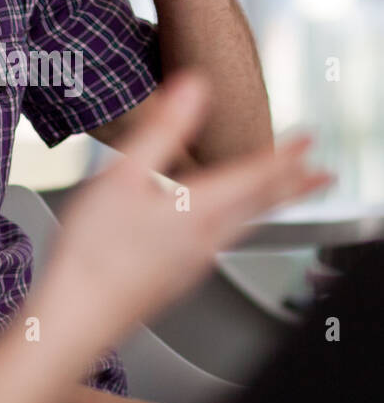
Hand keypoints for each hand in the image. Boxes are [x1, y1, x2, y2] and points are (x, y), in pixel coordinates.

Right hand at [40, 70, 332, 352]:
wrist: (80, 313)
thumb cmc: (94, 251)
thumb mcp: (122, 175)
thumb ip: (162, 130)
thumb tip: (192, 89)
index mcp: (198, 209)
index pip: (257, 176)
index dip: (286, 155)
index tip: (308, 139)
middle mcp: (207, 237)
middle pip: (263, 206)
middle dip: (295, 185)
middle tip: (322, 172)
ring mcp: (196, 260)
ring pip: (248, 224)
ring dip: (273, 203)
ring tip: (286, 193)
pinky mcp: (180, 274)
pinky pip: (227, 239)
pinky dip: (245, 220)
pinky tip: (228, 222)